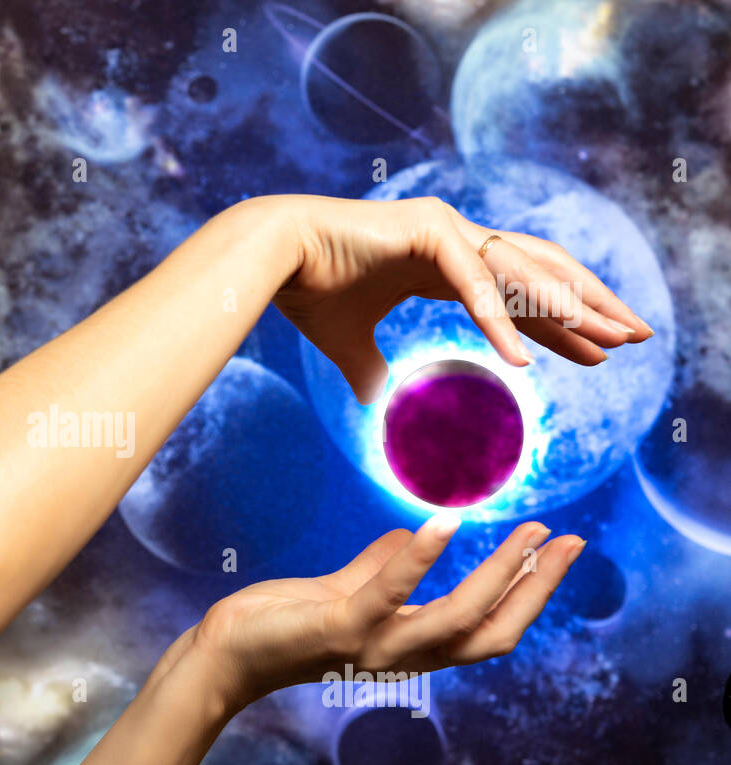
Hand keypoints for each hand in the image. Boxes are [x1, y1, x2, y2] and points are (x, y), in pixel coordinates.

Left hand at [185, 515, 585, 712]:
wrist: (229, 652)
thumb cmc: (286, 623)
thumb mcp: (347, 590)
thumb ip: (384, 566)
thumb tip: (419, 532)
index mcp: (409, 644)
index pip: (487, 626)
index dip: (529, 593)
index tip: (559, 547)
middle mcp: (402, 654)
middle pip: (491, 632)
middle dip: (536, 589)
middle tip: (569, 540)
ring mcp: (373, 646)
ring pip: (456, 618)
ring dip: (500, 574)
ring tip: (528, 531)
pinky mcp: (339, 629)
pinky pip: (389, 593)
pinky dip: (419, 557)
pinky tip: (445, 523)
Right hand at [254, 194, 653, 403]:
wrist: (270, 260)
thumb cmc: (305, 292)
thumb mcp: (346, 343)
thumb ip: (368, 367)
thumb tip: (375, 396)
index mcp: (441, 260)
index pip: (516, 292)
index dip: (557, 324)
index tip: (595, 352)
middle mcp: (453, 238)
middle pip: (538, 272)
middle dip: (589, 306)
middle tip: (634, 338)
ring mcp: (445, 228)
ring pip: (522, 271)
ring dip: (569, 307)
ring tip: (609, 339)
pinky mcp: (429, 229)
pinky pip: (475, 283)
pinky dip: (500, 321)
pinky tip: (526, 358)